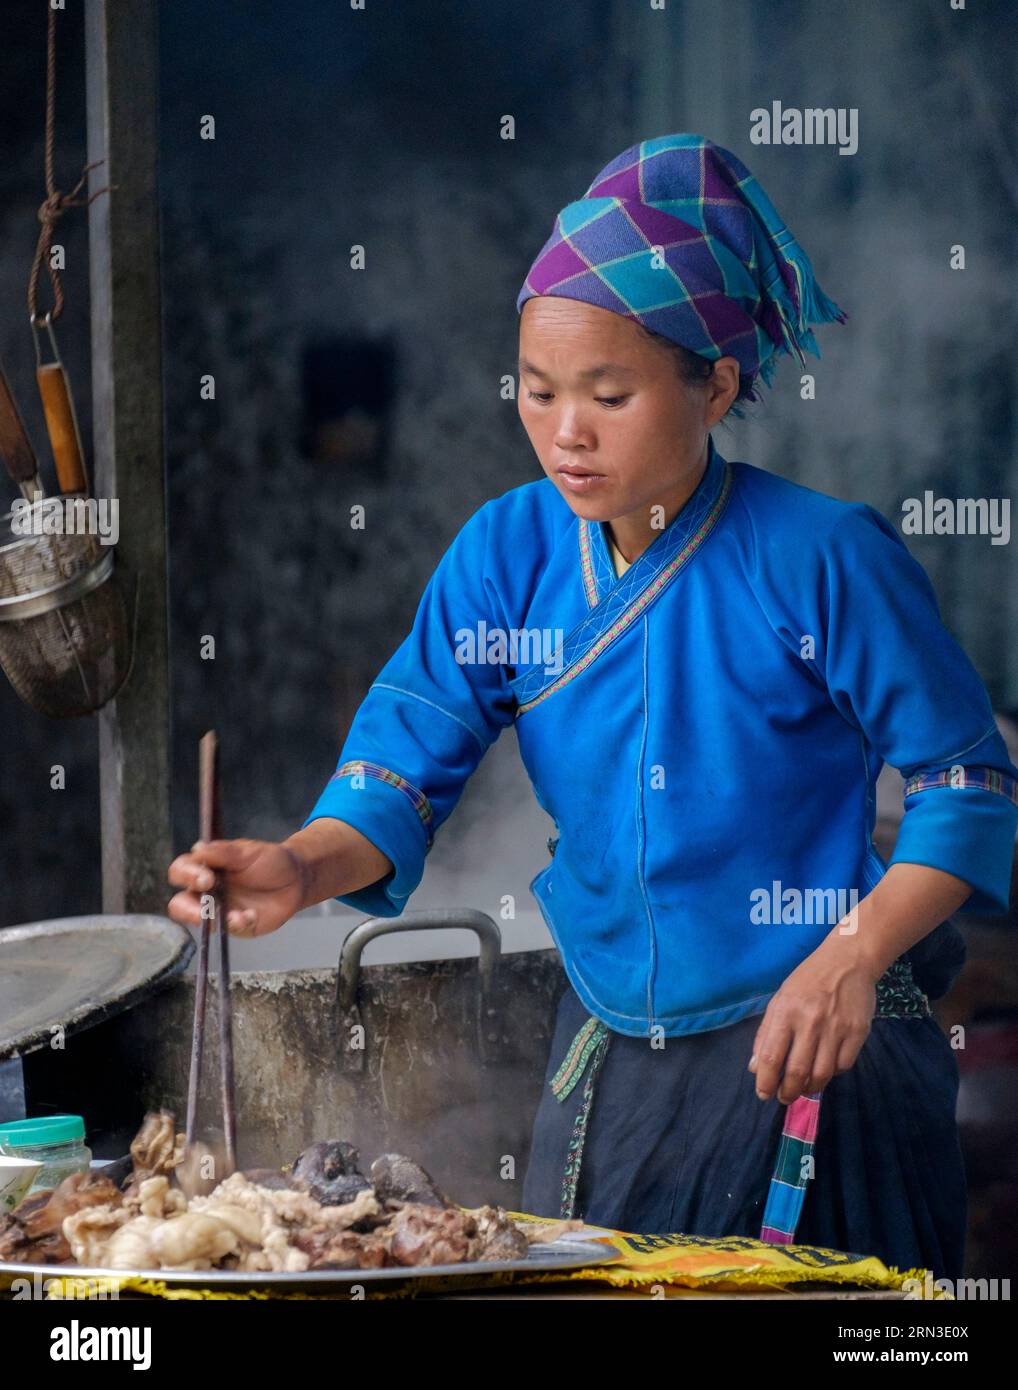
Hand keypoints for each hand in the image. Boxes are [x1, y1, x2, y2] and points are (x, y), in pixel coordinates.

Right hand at [166, 838, 308, 937]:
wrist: (297, 879)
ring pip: (200, 922)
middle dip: (188, 910)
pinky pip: (229, 930)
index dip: (186, 876)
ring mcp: (219, 910)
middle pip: (179, 904)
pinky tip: (252, 916)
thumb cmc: (270, 860)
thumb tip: (197, 849)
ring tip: (237, 915)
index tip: (205, 879)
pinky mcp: (235, 926)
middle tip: (205, 910)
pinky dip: (240, 924)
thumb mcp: (248, 852)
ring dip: (215, 920)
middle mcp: (206, 891)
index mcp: (205, 867)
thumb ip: (223, 852)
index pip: (181, 871)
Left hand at [748, 944, 877, 1104]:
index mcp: (786, 1012)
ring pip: (821, 1075)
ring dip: (809, 1089)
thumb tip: (755, 1069)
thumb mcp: (780, 999)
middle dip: (787, 1092)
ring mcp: (836, 1029)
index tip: (763, 1094)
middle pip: (797, 1071)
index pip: (771, 1056)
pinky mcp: (858, 1033)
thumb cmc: (808, 980)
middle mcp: (810, 1022)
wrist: (848, 961)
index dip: (765, 1081)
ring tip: (802, 1089)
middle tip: (784, 1097)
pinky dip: (831, 1075)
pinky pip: (843, 1066)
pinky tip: (824, 1070)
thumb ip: (766, 1034)